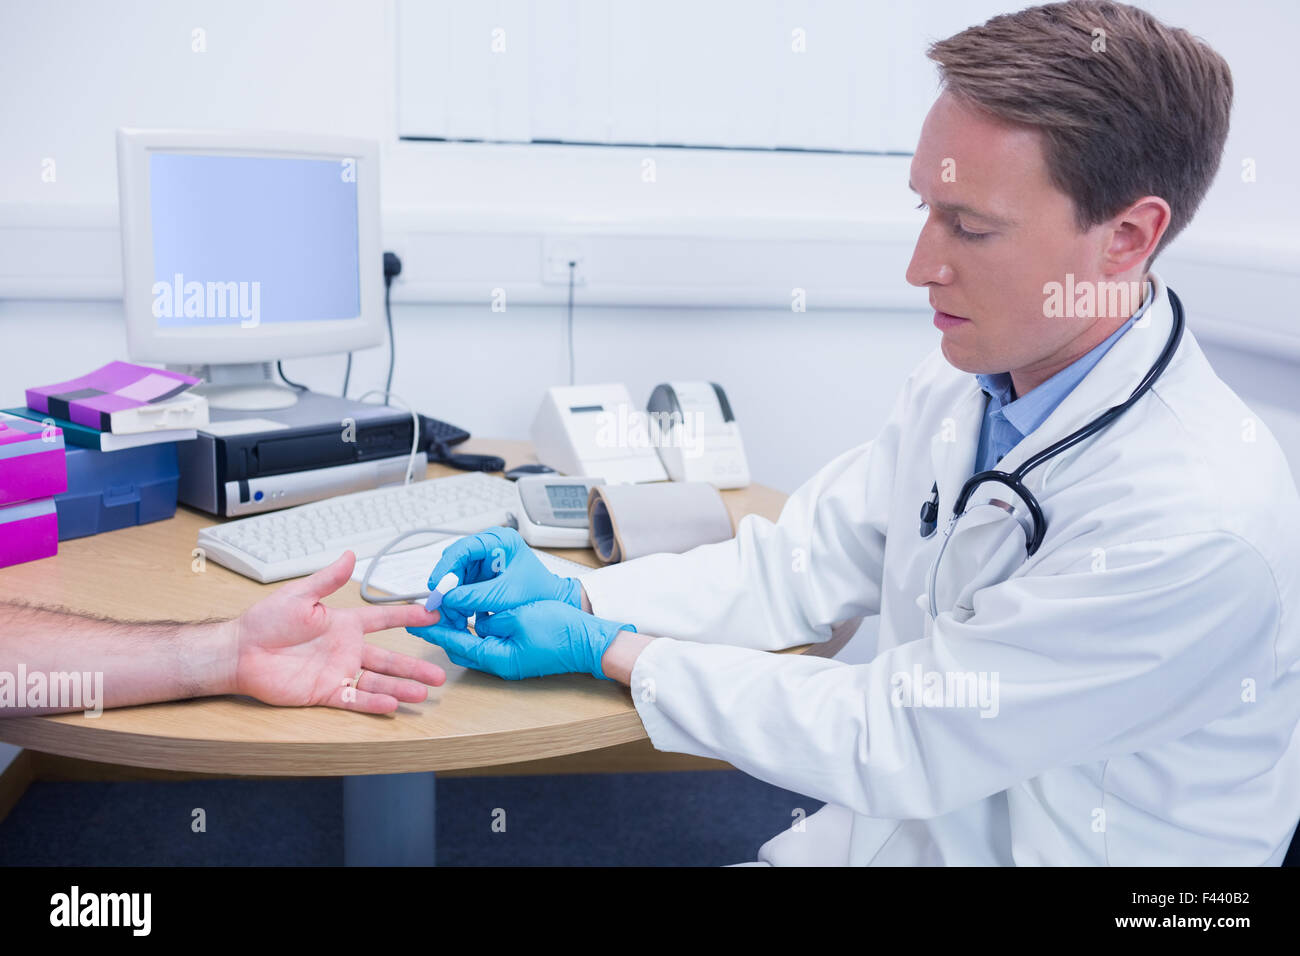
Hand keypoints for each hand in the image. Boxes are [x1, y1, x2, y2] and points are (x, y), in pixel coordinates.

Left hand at [235, 551, 446, 712]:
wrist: (240, 652)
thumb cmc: (265, 621)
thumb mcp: (300, 596)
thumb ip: (327, 580)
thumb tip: (349, 555)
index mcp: (343, 624)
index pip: (383, 620)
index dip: (407, 617)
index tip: (431, 615)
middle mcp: (345, 650)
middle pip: (389, 659)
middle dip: (414, 665)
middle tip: (439, 671)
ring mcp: (336, 672)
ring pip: (377, 682)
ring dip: (401, 687)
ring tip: (423, 691)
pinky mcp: (324, 692)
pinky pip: (355, 699)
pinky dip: (374, 703)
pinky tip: (393, 704)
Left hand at [408, 600, 634, 680]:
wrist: (588, 641)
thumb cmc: (560, 630)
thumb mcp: (520, 616)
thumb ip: (492, 617)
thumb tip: (477, 618)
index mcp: (498, 657)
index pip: (457, 643)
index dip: (436, 631)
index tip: (419, 621)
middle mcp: (501, 663)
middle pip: (462, 649)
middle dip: (446, 630)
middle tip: (434, 611)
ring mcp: (510, 659)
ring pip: (474, 645)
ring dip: (462, 629)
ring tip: (452, 609)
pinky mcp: (518, 653)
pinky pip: (490, 642)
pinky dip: (478, 629)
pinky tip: (477, 613)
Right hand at [427, 526, 580, 629]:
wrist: (552, 602)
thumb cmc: (538, 593)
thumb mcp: (505, 595)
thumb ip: (476, 596)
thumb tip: (448, 599)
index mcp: (500, 541)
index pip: (464, 548)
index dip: (446, 567)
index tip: (437, 586)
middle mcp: (490, 547)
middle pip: (455, 562)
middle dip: (448, 585)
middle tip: (441, 606)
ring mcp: (485, 560)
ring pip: (456, 575)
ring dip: (452, 596)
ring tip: (455, 616)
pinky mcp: (482, 575)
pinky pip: (462, 585)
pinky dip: (459, 600)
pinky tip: (462, 614)